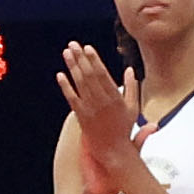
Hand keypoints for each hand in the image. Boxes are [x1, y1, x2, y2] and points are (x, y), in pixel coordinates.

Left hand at [56, 44, 145, 190]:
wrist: (113, 149)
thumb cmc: (124, 128)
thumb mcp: (133, 107)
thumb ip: (132, 87)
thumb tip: (130, 69)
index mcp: (115, 97)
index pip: (102, 74)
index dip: (94, 60)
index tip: (87, 48)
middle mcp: (102, 101)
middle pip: (89, 75)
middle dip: (80, 58)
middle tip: (73, 44)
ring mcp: (90, 108)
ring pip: (79, 83)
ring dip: (72, 67)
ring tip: (67, 53)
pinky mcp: (81, 115)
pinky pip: (71, 98)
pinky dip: (65, 86)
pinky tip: (60, 75)